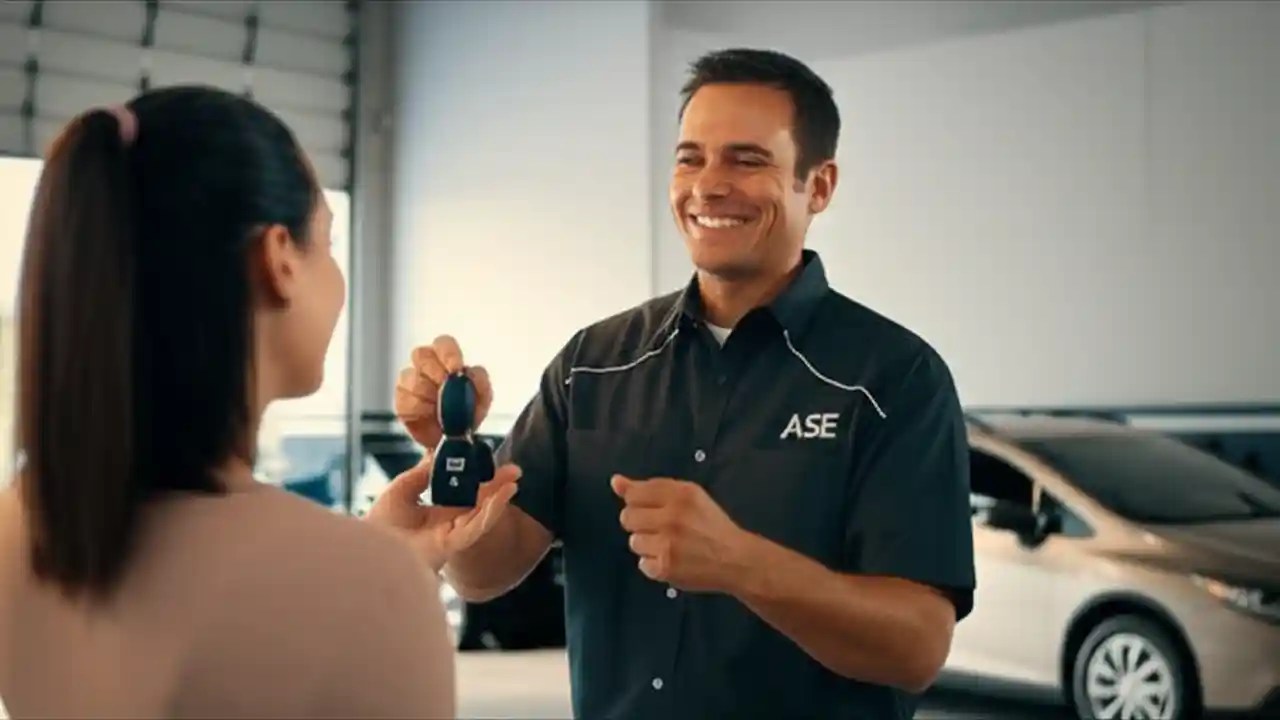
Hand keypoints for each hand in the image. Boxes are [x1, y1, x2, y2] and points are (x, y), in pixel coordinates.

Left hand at [366, 452, 520, 571]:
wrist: (365, 548)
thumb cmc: (378, 525)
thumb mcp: (401, 489)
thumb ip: (422, 474)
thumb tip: (436, 455)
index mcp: (437, 514)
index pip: (466, 494)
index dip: (480, 479)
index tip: (491, 462)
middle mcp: (448, 525)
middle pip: (480, 504)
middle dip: (498, 487)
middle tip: (515, 470)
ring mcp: (451, 536)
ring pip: (483, 516)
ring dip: (500, 498)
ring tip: (514, 481)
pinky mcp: (451, 546)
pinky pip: (476, 528)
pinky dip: (491, 512)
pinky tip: (501, 498)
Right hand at [394, 335, 492, 448]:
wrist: (454, 437)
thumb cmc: (467, 411)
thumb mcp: (482, 396)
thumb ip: (480, 381)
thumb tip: (469, 373)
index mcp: (447, 359)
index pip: (443, 344)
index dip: (448, 354)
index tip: (455, 369)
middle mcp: (425, 365)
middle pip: (421, 355)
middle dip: (436, 373)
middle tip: (446, 390)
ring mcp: (409, 380)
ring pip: (411, 377)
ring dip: (428, 394)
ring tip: (440, 408)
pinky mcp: (400, 398)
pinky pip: (405, 399)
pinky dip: (419, 408)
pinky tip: (429, 414)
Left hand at [611, 475, 753, 592]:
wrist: (735, 559)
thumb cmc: (711, 525)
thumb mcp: (688, 496)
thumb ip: (650, 488)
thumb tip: (615, 482)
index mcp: (680, 494)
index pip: (634, 493)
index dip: (637, 503)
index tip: (650, 510)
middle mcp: (672, 517)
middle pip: (627, 517)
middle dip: (640, 523)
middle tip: (661, 529)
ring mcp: (668, 544)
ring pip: (633, 542)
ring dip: (647, 545)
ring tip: (669, 546)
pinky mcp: (665, 568)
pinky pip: (642, 564)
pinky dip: (654, 565)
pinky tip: (671, 561)